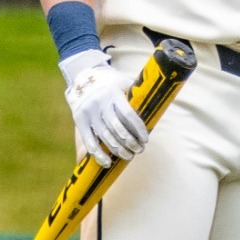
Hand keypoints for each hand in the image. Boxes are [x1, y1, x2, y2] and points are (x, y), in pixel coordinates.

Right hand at [61, 51, 147, 167]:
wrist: (82, 77)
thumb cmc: (111, 83)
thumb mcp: (123, 82)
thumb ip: (137, 92)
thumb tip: (160, 100)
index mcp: (113, 94)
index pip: (128, 114)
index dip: (138, 129)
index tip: (146, 140)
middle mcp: (100, 103)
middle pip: (117, 128)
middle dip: (131, 142)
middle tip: (140, 150)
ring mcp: (88, 113)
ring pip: (105, 136)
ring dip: (118, 150)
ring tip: (129, 157)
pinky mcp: (79, 120)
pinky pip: (89, 140)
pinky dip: (98, 153)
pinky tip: (108, 162)